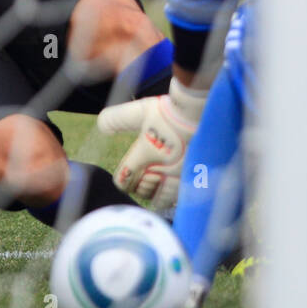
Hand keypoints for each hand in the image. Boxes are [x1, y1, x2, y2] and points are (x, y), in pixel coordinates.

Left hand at [97, 79, 208, 209]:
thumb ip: (119, 118)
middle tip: (144, 173)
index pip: (124, 179)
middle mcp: (160, 169)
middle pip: (142, 191)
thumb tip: (100, 125)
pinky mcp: (196, 178)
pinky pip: (181, 197)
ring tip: (158, 180)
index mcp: (144, 154)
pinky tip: (175, 186)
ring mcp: (179, 176)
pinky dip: (174, 194)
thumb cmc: (172, 110)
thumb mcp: (142, 110)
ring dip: (156, 191)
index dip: (122, 178)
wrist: (206, 111)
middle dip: (140, 184)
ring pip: (161, 197)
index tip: (126, 172)